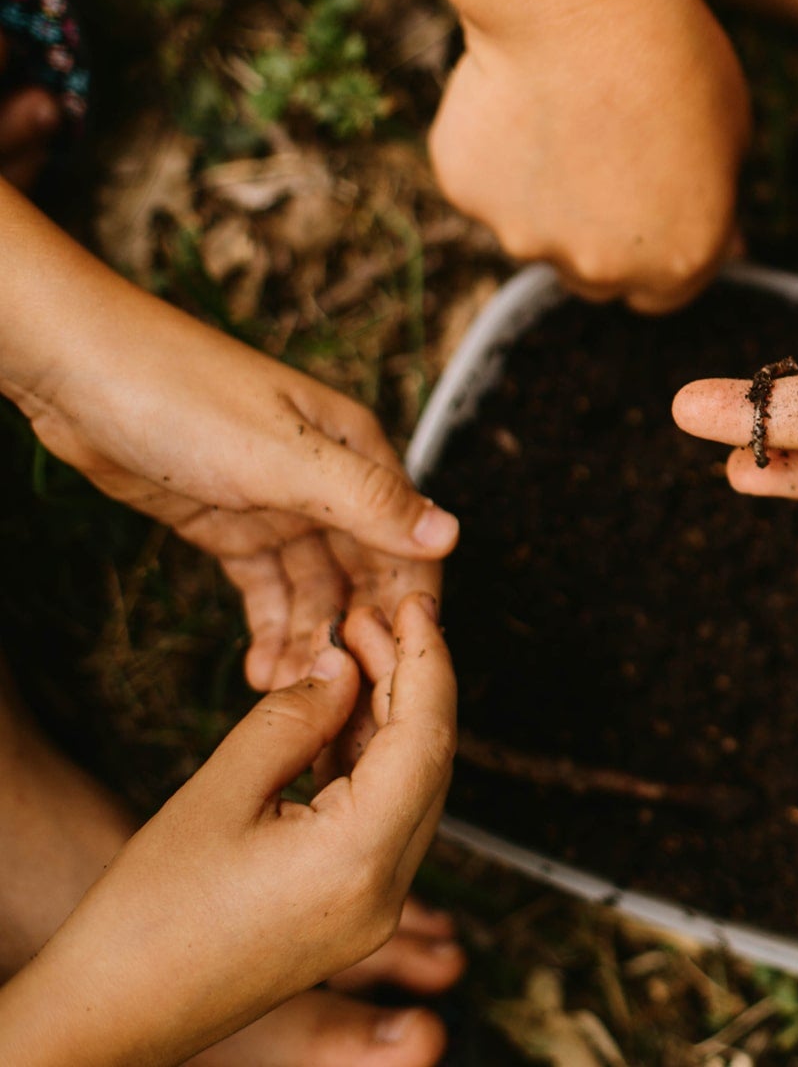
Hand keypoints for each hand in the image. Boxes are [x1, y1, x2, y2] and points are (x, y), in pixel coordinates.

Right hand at [0, 595, 454, 1066]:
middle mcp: (386, 892)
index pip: (426, 737)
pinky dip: (371, 765)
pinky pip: (386, 823)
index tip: (413, 607)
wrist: (111, 1014)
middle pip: (428, 761)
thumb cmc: (148, 917)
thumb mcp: (218, 792)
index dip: (425, 660)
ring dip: (389, 719)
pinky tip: (341, 718)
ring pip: (412, 789)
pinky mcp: (356, 916)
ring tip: (350, 656)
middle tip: (367, 621)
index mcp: (360, 858)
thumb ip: (294, 719)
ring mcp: (376, 911)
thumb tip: (344, 665)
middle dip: (406, 681)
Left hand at [2, 267, 454, 691]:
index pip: (407, 543)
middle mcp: (327, 480)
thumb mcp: (282, 454)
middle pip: (363, 574)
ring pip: (312, 588)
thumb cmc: (179, 391)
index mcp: (357, 452)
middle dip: (353, 635)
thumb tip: (450, 535)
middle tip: (334, 698)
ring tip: (289, 695)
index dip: (406, 606)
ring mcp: (277, 504)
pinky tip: (261, 667)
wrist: (76, 371)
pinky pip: (265, 586)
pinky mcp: (230, 524)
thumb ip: (367, 499)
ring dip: (307, 641)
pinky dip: (268, 627)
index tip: (394, 669)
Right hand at [430, 0, 748, 312]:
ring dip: (546, 196)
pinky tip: (517, 99)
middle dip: (601, 235)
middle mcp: (601, 268)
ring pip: (535, 230)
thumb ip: (712, 203)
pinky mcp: (467, 195)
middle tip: (605, 157)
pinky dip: (497, 156)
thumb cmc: (672, 57)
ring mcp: (526, 237)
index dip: (659, 251)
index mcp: (678, 260)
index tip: (653, 211)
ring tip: (562, 114)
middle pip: (596, 276)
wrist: (578, 3)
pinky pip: (486, 186)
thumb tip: (723, 245)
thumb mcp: (732, 136)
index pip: (663, 294)